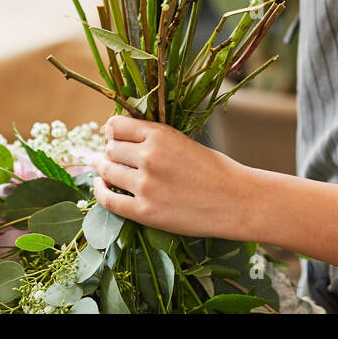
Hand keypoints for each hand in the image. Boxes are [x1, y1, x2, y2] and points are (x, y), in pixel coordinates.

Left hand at [92, 115, 255, 239]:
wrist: (237, 201)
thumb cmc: (215, 170)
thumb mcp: (183, 141)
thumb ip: (154, 139)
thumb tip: (121, 137)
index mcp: (160, 135)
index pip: (117, 126)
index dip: (112, 131)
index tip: (112, 136)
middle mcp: (149, 156)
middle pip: (110, 148)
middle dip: (109, 151)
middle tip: (111, 155)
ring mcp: (145, 185)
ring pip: (107, 171)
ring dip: (103, 169)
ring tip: (103, 168)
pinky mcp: (145, 211)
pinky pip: (109, 199)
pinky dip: (100, 191)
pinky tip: (101, 187)